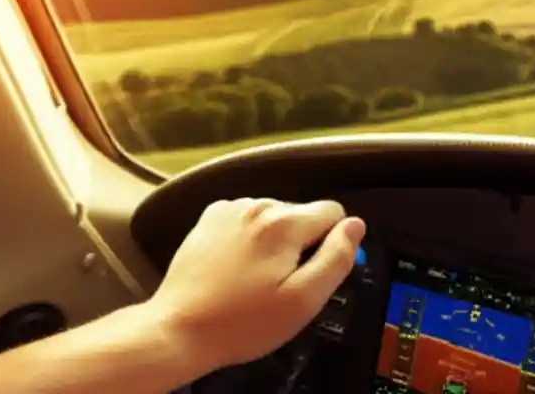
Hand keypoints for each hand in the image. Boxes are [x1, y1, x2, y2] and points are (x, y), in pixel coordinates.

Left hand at [145, 198, 365, 371]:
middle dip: (301, 244)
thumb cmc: (243, 322)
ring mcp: (229, 209)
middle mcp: (258, 205)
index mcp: (284, 223)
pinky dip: (249, 238)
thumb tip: (355, 226)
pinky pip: (247, 219)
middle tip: (282, 284)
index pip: (334, 212)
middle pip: (302, 214)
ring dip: (275, 241)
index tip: (312, 273)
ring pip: (275, 216)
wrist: (180, 329)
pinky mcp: (209, 219)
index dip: (331, 244)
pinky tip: (236, 267)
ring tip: (255, 278)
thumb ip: (336, 258)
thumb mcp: (303, 300)